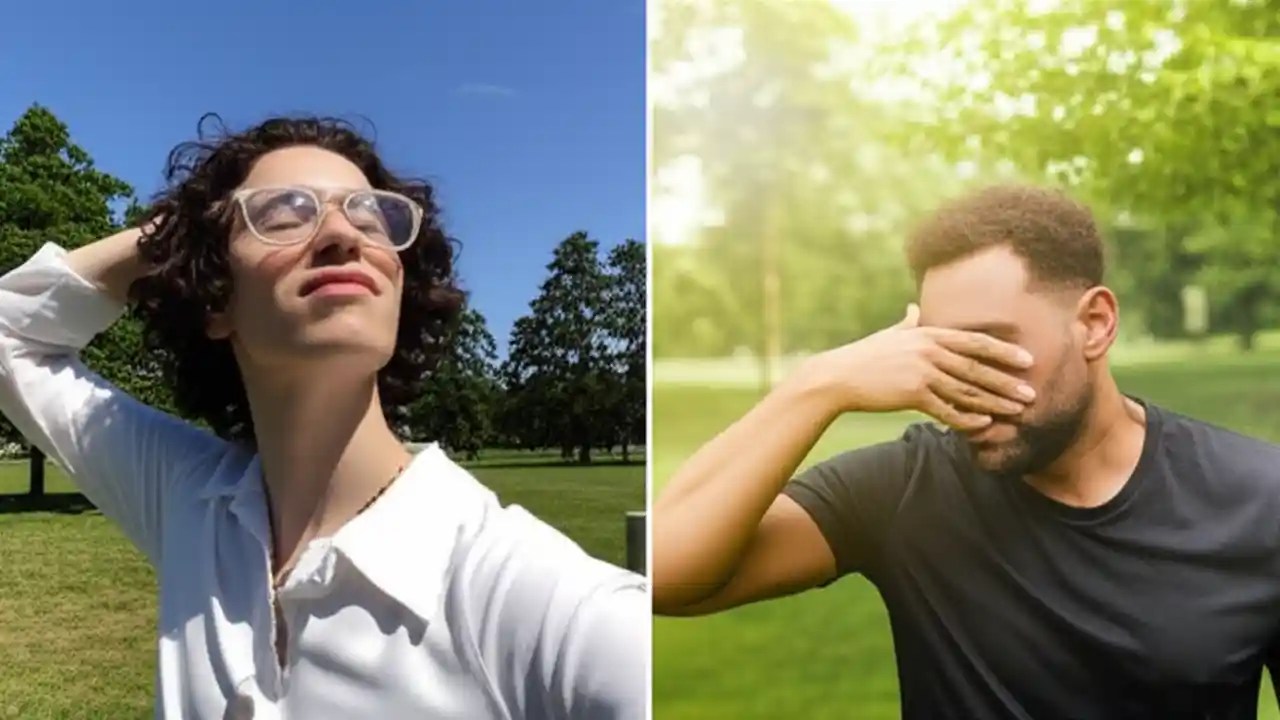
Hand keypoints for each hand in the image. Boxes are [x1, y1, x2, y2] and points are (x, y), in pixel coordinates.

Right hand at [795, 304, 1035, 430]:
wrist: (838, 376)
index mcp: (928, 334)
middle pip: (977, 367)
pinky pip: (947, 409)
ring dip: (995, 402)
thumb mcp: (889, 334)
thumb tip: (913, 307)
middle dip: (1007, 381)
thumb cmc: (864, 356)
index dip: (1004, 351)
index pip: (975, 341)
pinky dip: (967, 418)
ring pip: (967, 390)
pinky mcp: (912, 394)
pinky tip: (984, 425)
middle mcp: (928, 350)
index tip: (1027, 360)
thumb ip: (907, 322)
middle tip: (1032, 392)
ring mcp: (921, 372)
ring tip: (1017, 411)